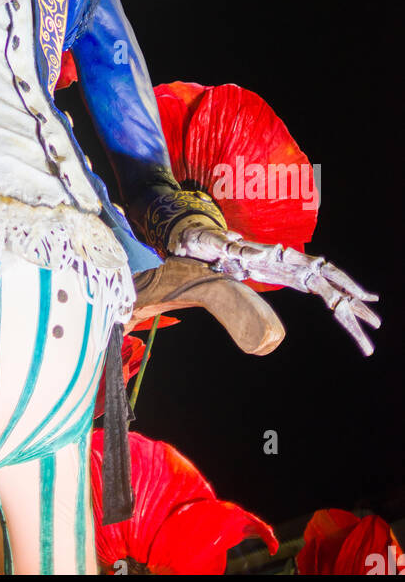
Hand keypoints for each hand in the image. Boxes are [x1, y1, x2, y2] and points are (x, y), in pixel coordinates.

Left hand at [170, 223, 380, 355]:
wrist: (204, 242)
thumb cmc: (212, 243)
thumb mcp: (224, 246)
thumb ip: (246, 250)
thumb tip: (280, 249)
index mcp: (283, 257)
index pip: (321, 272)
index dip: (343, 285)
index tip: (363, 299)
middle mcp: (294, 263)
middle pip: (333, 285)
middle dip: (355, 305)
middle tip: (377, 327)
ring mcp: (293, 271)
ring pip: (330, 293)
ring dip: (350, 313)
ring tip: (369, 340)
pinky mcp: (289, 278)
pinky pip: (318, 295)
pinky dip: (335, 309)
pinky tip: (348, 321)